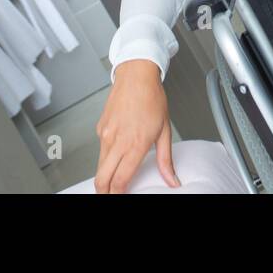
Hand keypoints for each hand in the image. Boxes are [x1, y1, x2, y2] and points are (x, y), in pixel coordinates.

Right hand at [94, 60, 178, 192]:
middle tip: (112, 195)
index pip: (121, 180)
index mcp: (135, 144)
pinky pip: (100, 149)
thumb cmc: (151, 98)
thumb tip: (172, 180)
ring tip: (113, 180)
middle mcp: (117, 141)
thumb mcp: (164, 130)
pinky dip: (105, 157)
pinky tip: (115, 153)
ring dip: (104, 176)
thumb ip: (165, 160)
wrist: (136, 75)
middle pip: (102, 178)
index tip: (121, 197)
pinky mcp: (100, 128)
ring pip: (99, 165)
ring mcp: (106, 134)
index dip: (119, 194)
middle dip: (105, 192)